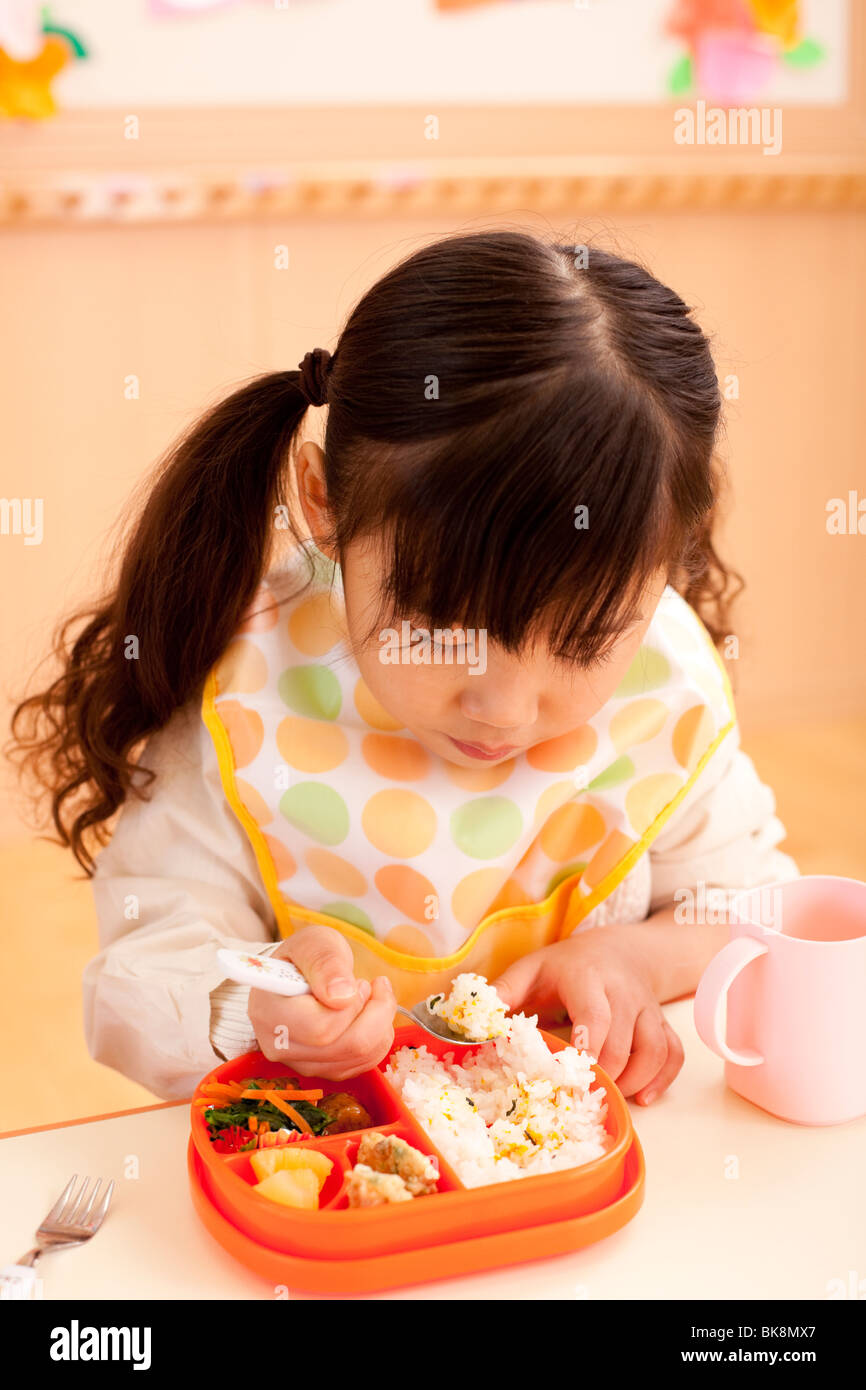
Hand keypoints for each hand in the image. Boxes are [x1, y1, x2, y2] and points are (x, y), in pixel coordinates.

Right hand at [247, 925, 395, 1079]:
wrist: (298, 975)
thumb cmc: (303, 956)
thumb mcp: (313, 943)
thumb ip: (326, 963)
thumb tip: (343, 996)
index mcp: (268, 1012)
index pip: (320, 1028)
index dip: (352, 1006)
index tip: (358, 982)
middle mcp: (279, 1047)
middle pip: (345, 1046)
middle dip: (373, 1013)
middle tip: (368, 986)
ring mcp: (300, 1063)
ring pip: (358, 1056)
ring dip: (379, 1024)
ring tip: (367, 997)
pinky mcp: (322, 1071)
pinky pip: (363, 1064)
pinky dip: (378, 1038)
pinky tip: (369, 1015)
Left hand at [492, 924, 683, 1104]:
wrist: (619, 949)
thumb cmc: (566, 966)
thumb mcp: (531, 969)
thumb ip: (503, 993)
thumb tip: (471, 1021)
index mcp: (588, 978)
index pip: (595, 1014)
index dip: (589, 1045)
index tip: (575, 1073)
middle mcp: (623, 994)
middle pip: (622, 1041)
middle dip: (604, 1075)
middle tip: (577, 1100)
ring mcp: (646, 1009)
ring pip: (653, 1049)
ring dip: (633, 1080)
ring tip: (609, 1100)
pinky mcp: (661, 1023)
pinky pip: (672, 1054)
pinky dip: (662, 1078)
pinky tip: (642, 1097)